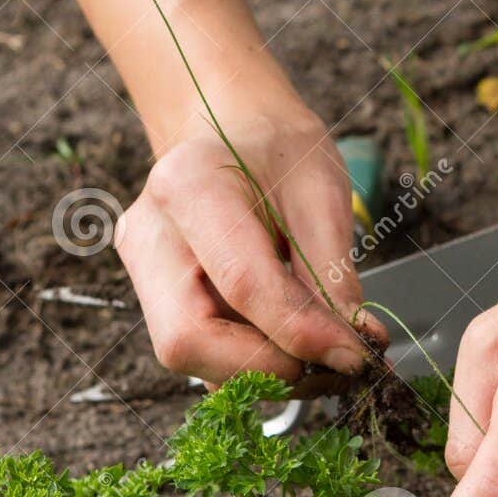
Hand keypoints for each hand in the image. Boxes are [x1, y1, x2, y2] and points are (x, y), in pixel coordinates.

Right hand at [115, 109, 386, 392]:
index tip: (354, 355)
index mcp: (189, 186)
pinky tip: (288, 336)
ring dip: (262, 368)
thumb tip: (354, 347)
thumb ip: (334, 273)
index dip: (302, 333)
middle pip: (188, 341)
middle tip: (331, 362)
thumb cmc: (278, 149)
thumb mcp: (323, 192)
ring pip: (190, 357)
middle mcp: (150, 235)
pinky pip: (200, 352)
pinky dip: (250, 359)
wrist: (229, 128)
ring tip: (317, 345)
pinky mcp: (153, 297)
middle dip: (267, 367)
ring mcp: (143, 271)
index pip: (243, 285)